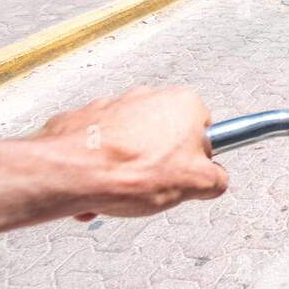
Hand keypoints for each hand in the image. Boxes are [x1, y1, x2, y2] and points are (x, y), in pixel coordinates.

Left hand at [36, 86, 227, 218]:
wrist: (72, 172)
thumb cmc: (131, 172)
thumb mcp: (197, 184)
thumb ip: (216, 179)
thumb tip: (215, 180)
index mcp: (183, 104)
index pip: (203, 131)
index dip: (195, 159)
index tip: (187, 175)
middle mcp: (147, 97)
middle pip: (164, 136)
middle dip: (159, 162)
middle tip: (154, 187)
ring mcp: (112, 105)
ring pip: (130, 142)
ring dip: (128, 166)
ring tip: (121, 191)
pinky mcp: (83, 118)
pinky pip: (100, 145)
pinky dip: (100, 165)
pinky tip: (97, 187)